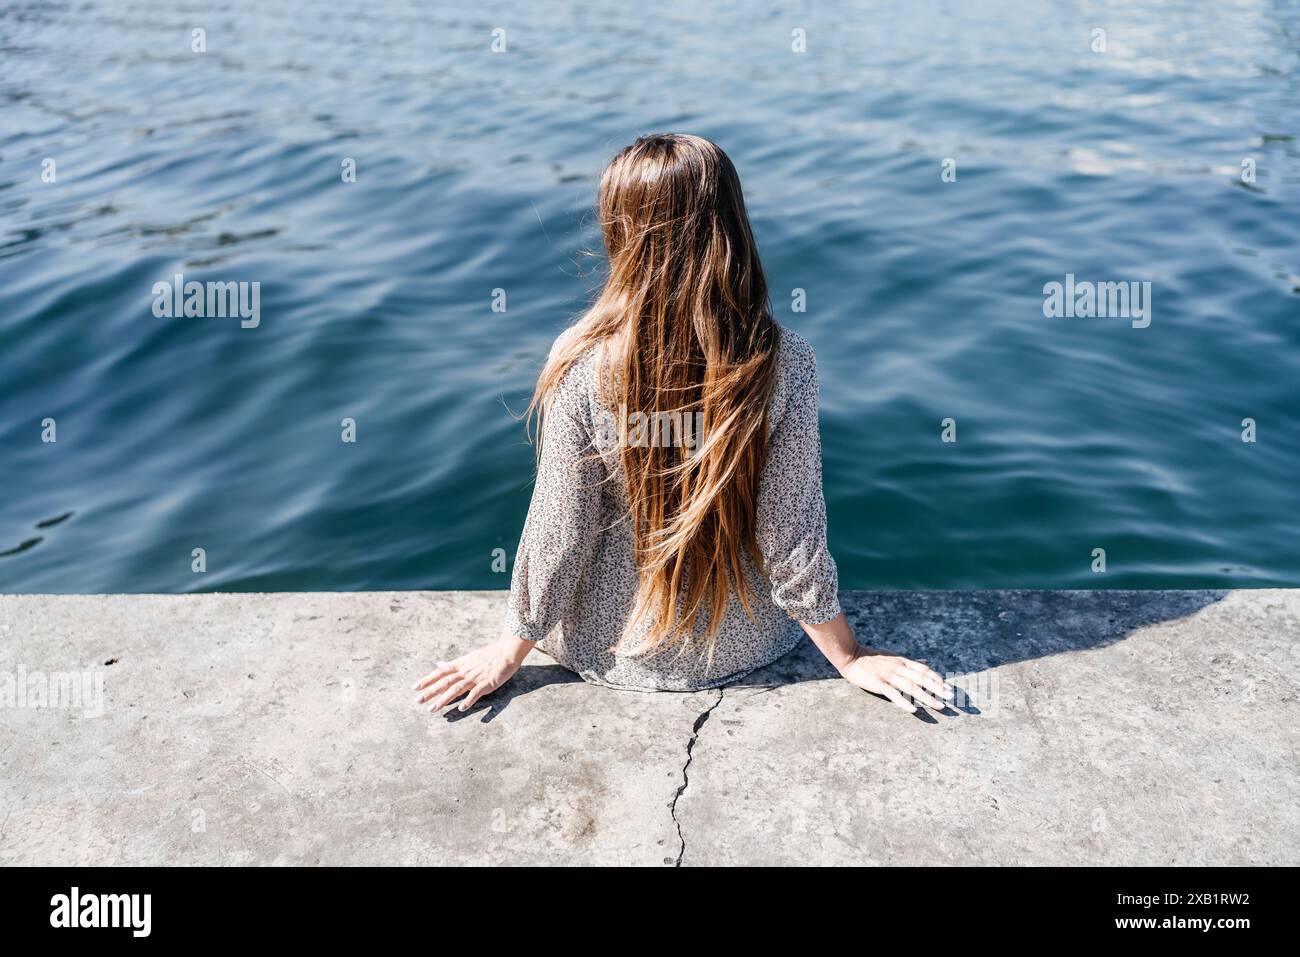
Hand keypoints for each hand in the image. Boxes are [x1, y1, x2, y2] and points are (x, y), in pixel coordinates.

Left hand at [414, 636, 532, 713]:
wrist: (507, 651)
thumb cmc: (490, 654)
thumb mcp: (469, 657)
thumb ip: (454, 663)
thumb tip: (438, 664)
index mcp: (461, 664)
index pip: (440, 672)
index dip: (427, 680)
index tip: (414, 687)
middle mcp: (465, 671)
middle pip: (444, 682)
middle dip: (430, 692)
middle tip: (417, 701)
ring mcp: (476, 678)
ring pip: (456, 689)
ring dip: (443, 700)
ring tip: (432, 709)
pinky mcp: (487, 683)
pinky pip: (476, 693)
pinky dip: (468, 701)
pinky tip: (461, 709)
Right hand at [839, 646, 952, 713]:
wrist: (850, 655)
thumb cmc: (871, 657)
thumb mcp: (893, 656)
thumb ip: (910, 661)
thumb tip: (926, 662)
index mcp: (902, 661)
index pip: (924, 670)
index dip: (937, 678)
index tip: (948, 688)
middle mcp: (898, 667)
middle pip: (922, 678)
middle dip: (938, 688)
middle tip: (951, 697)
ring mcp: (889, 675)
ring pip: (912, 687)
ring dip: (927, 697)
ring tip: (939, 706)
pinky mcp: (878, 683)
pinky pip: (894, 694)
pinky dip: (904, 702)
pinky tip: (914, 709)